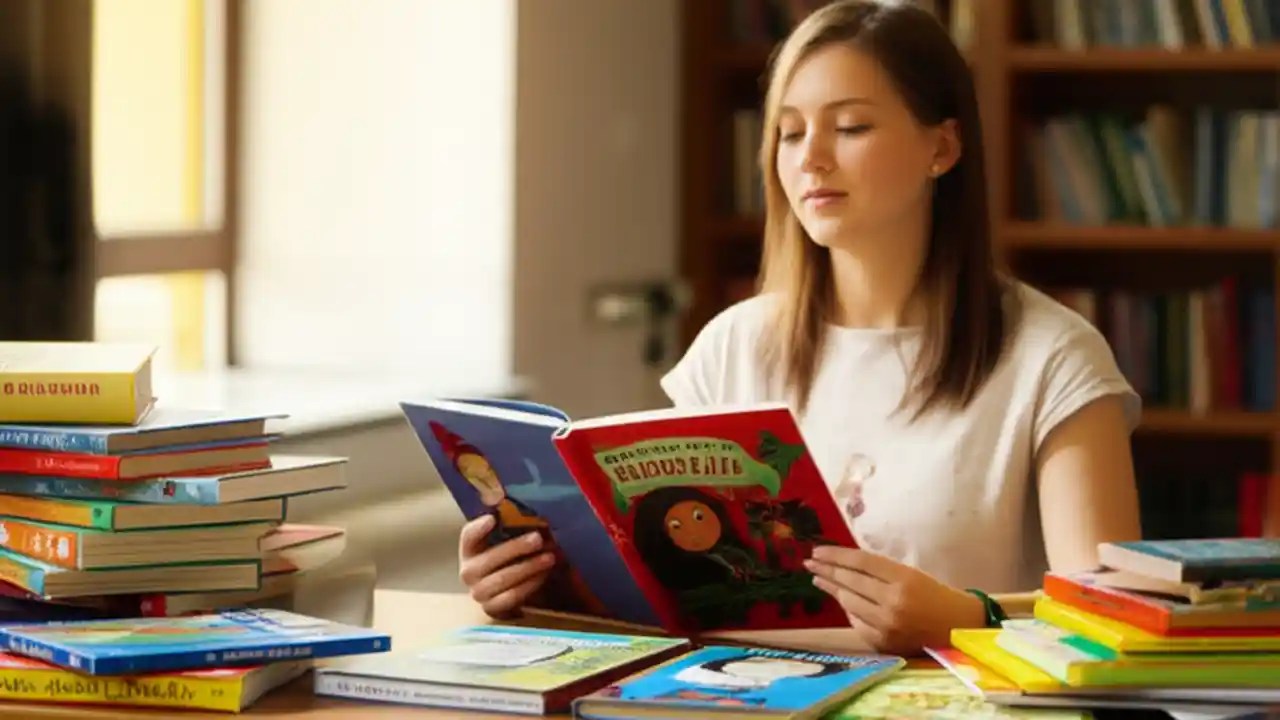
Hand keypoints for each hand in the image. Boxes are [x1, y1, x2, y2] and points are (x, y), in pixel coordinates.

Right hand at [457, 514, 555, 617]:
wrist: (504, 593)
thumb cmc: (508, 560)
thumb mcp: (506, 541)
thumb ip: (512, 528)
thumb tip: (534, 513)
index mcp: (469, 550)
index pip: (468, 537)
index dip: (478, 529)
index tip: (493, 519)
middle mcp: (468, 571)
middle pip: (489, 559)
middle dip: (516, 548)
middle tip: (538, 538)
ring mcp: (479, 592)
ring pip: (503, 579)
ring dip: (528, 567)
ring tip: (549, 557)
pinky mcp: (492, 609)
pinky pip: (511, 597)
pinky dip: (529, 585)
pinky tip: (543, 575)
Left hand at [803, 546, 985, 655]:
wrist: (961, 630)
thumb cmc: (938, 596)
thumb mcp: (913, 575)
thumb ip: (881, 572)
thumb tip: (844, 565)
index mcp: (904, 579)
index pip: (860, 562)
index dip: (835, 555)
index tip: (818, 550)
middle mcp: (893, 602)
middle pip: (850, 581)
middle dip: (826, 570)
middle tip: (810, 562)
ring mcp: (887, 626)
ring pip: (848, 602)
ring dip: (832, 589)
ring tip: (819, 579)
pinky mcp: (883, 643)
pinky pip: (856, 623)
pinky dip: (848, 610)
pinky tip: (842, 601)